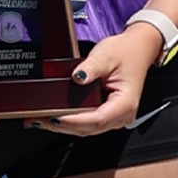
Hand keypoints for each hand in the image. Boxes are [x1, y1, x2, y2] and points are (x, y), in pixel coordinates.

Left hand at [31, 24, 160, 136]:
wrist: (138, 49)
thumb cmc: (126, 52)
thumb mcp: (106, 55)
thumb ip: (90, 68)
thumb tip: (77, 78)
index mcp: (125, 103)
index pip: (97, 119)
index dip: (74, 121)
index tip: (53, 117)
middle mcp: (122, 115)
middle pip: (89, 128)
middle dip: (62, 126)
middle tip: (38, 119)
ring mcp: (115, 117)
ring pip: (86, 129)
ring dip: (63, 126)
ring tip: (40, 120)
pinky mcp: (107, 114)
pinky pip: (87, 123)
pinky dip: (70, 122)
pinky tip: (54, 117)